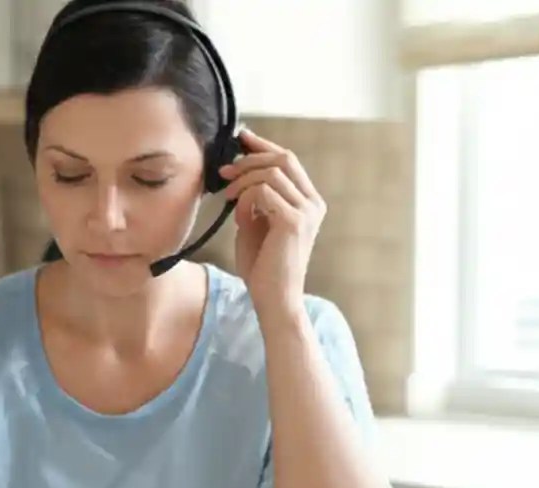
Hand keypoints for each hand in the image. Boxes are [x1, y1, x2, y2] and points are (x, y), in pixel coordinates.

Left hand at [218, 128, 326, 314]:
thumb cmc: (263, 267)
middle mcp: (313, 203)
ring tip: (229, 201)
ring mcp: (307, 212)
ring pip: (271, 173)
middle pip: (283, 158)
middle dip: (249, 159)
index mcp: (308, 202)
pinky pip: (263, 192)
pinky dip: (245, 201)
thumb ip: (254, 197)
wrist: (273, 299)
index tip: (240, 137)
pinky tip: (240, 219)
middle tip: (224, 172)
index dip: (262, 145)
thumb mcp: (256, 223)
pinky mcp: (294, 222)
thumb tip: (237, 170)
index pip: (288, 160)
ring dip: (243, 182)